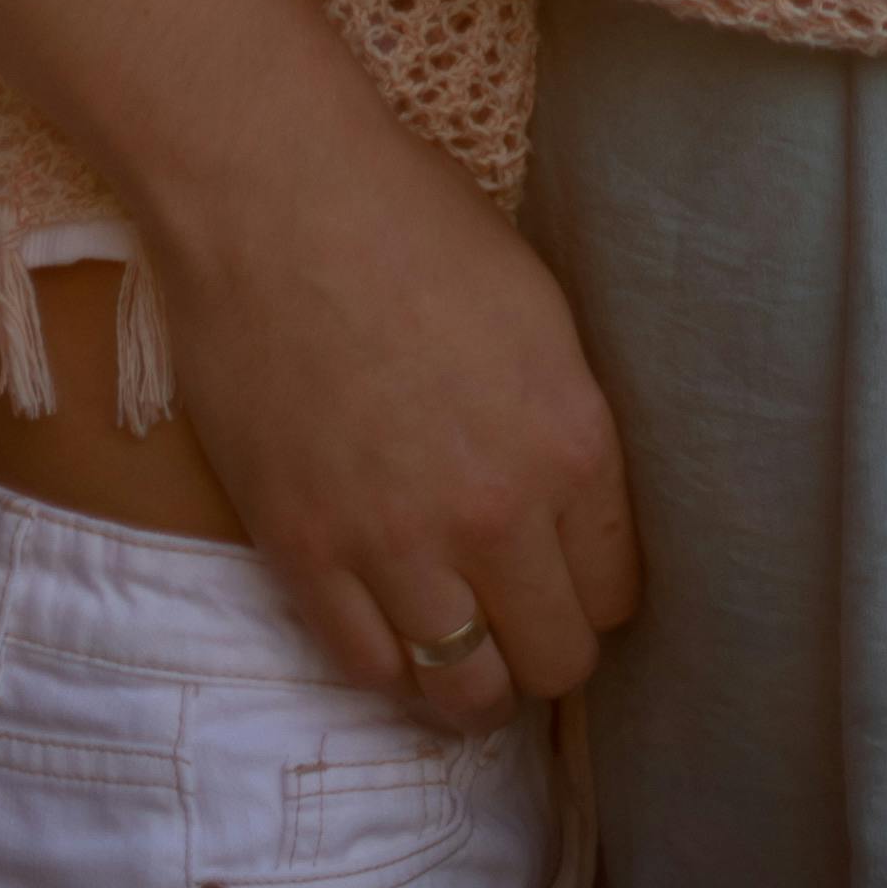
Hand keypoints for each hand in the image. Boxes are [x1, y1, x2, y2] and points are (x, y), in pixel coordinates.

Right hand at [145, 125, 640, 727]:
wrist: (270, 192)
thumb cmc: (407, 217)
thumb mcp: (535, 309)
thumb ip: (560, 420)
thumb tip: (568, 499)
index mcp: (569, 439)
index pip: (616, 590)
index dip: (596, 588)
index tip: (570, 574)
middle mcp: (495, 512)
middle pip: (555, 661)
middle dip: (546, 646)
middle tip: (519, 613)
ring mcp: (395, 545)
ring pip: (465, 695)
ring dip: (474, 681)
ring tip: (463, 645)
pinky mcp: (303, 554)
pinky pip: (367, 671)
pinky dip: (391, 670)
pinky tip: (396, 636)